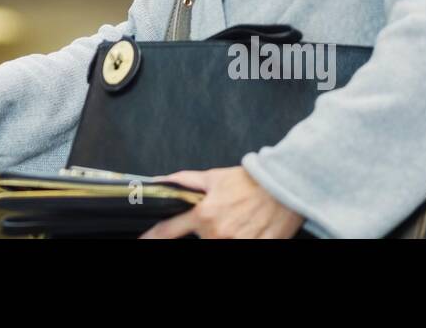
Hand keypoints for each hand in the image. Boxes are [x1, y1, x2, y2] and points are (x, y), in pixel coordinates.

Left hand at [139, 166, 303, 238]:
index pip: (169, 230)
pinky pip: (241, 248)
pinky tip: (246, 229)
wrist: (283, 187)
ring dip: (221, 236)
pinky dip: (239, 238)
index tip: (141, 240)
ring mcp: (237, 243)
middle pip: (199, 241)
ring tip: (235, 222)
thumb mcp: (213, 177)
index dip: (152, 237)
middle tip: (220, 217)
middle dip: (203, 232)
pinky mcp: (256, 248)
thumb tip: (160, 182)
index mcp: (204, 214)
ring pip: (217, 245)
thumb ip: (184, 181)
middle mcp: (218, 233)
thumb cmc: (248, 182)